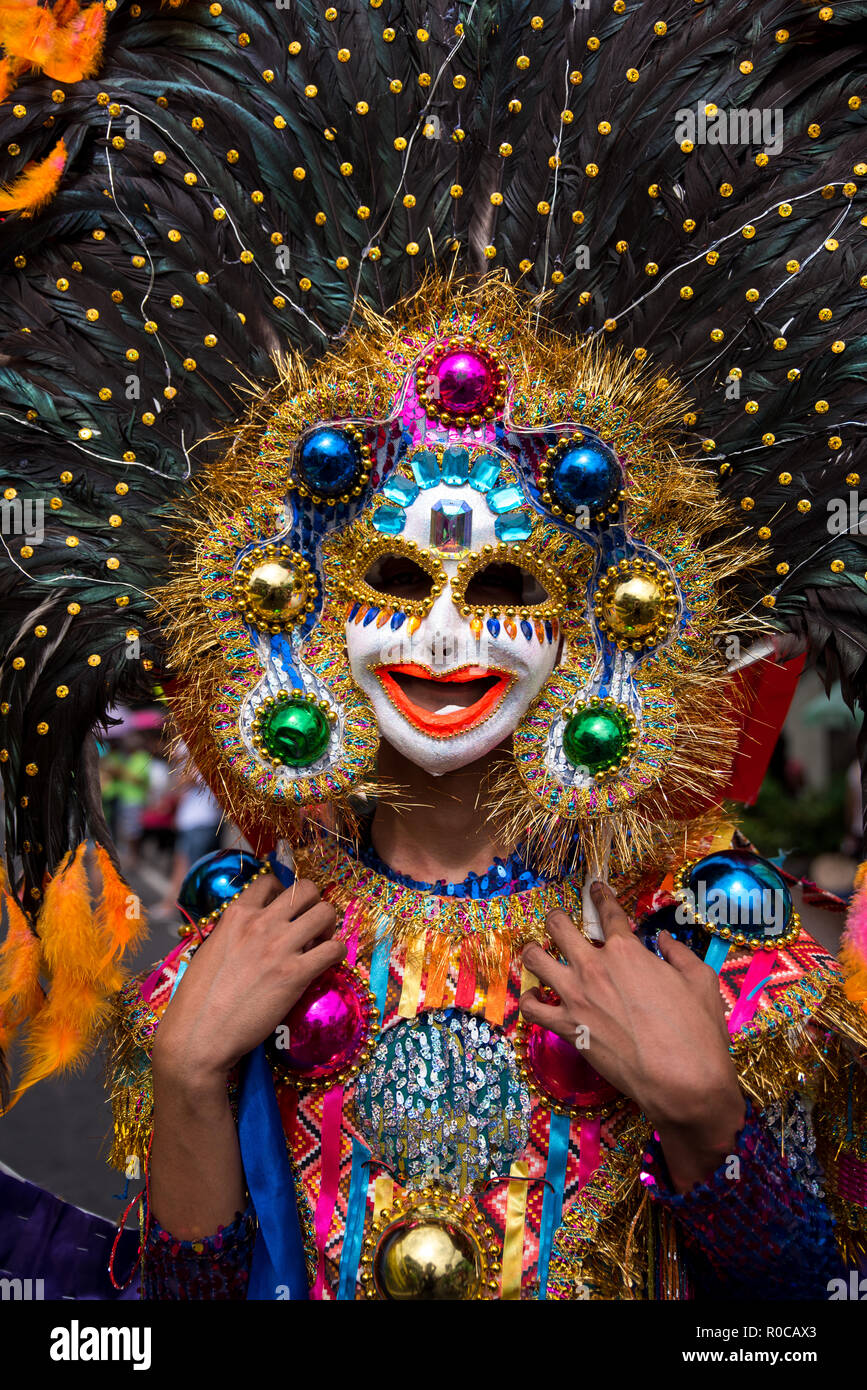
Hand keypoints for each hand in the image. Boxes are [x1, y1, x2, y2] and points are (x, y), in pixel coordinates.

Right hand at [151, 873, 344, 1094]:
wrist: (199, 1036)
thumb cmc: (197, 1000)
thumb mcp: (211, 950)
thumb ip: (235, 933)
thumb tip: (254, 932)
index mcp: (236, 914)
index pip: (270, 880)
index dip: (283, 892)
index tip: (286, 910)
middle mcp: (260, 923)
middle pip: (306, 889)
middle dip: (314, 903)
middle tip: (311, 924)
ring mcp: (280, 947)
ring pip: (326, 912)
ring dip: (329, 925)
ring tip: (321, 942)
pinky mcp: (296, 974)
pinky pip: (334, 948)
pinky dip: (337, 953)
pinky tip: (327, 963)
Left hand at [520, 881, 745, 1191]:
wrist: (683, 1081)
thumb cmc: (697, 1032)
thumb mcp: (700, 981)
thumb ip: (679, 953)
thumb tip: (664, 940)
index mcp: (627, 950)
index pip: (608, 912)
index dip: (600, 896)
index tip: (595, 888)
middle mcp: (594, 966)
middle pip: (559, 927)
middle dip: (557, 919)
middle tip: (558, 920)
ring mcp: (576, 996)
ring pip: (535, 959)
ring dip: (534, 952)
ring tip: (536, 952)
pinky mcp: (567, 1027)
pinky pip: (532, 1008)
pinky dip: (528, 1000)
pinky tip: (533, 997)